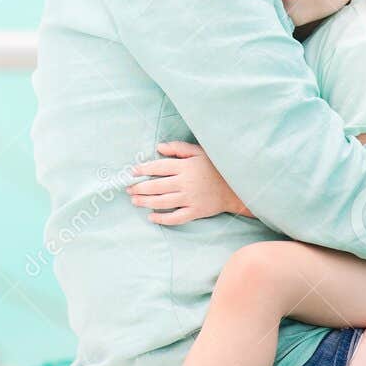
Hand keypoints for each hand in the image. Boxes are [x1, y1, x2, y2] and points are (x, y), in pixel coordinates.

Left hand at [127, 140, 247, 224]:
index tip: (132, 172)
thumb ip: (179, 148)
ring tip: (134, 201)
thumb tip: (159, 147)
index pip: (159, 167)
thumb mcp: (199, 152)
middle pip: (156, 186)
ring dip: (145, 201)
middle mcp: (186, 183)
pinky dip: (162, 219)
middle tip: (128, 189)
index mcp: (185, 167)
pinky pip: (175, 217)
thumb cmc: (216, 167)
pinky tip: (151, 217)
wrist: (237, 187)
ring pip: (162, 202)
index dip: (143, 169)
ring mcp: (190, 199)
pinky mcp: (195, 212)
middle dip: (139, 188)